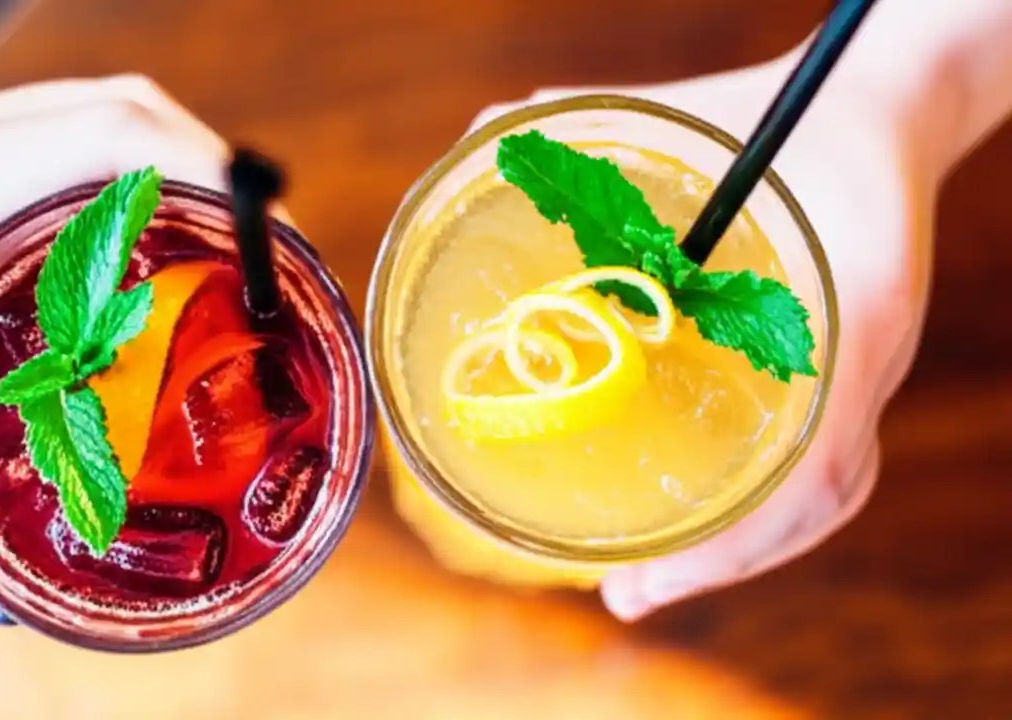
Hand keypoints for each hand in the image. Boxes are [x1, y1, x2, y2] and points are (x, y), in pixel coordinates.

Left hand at [0, 75, 229, 604]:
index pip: (120, 132)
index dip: (219, 175)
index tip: (271, 242)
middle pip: (127, 111)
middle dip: (212, 174)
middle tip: (253, 260)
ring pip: (90, 112)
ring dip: (163, 166)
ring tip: (202, 246)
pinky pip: (44, 130)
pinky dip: (103, 170)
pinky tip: (105, 241)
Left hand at [465, 32, 945, 618]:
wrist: (878, 104)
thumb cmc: (787, 111)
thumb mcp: (694, 112)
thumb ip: (589, 127)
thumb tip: (484, 141)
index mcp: (850, 303)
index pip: (819, 456)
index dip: (737, 535)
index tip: (649, 581)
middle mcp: (871, 351)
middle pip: (820, 495)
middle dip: (724, 557)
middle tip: (631, 594)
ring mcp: (874, 365)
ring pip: (829, 488)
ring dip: (747, 544)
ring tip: (658, 579)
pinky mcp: (860, 364)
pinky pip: (832, 458)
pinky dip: (772, 507)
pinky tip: (714, 517)